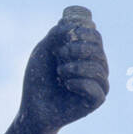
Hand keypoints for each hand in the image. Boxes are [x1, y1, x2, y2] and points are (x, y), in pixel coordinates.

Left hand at [20, 6, 108, 132]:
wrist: (33, 108)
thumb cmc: (38, 80)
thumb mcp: (44, 50)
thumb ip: (58, 34)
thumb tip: (77, 24)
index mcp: (87, 54)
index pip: (95, 37)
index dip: (83, 33)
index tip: (64, 39)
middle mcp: (96, 68)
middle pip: (99, 50)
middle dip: (78, 49)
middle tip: (59, 55)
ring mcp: (99, 84)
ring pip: (99, 68)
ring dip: (76, 67)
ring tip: (60, 73)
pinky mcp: (97, 101)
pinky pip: (96, 87)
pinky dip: (80, 83)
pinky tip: (67, 85)